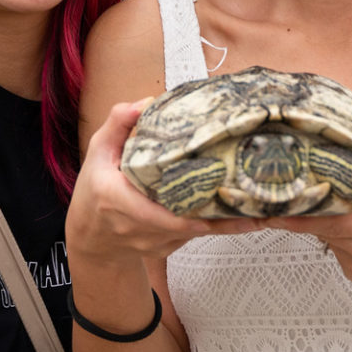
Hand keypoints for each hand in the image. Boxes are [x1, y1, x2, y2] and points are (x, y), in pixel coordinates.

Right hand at [66, 99, 254, 265]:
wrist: (91, 237)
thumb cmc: (94, 190)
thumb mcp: (98, 152)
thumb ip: (118, 124)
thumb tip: (146, 102)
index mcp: (117, 201)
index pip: (152, 214)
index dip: (183, 217)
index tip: (208, 211)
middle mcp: (136, 227)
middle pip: (185, 226)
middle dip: (220, 220)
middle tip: (256, 212)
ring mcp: (152, 243)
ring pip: (194, 234)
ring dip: (224, 225)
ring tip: (261, 217)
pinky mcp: (164, 250)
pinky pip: (192, 237)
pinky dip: (214, 227)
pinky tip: (243, 218)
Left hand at [277, 110, 351, 289]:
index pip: (337, 223)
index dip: (304, 215)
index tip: (278, 207)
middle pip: (324, 230)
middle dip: (304, 210)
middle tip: (278, 191)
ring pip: (325, 238)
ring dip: (319, 217)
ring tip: (310, 194)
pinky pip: (333, 247)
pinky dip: (331, 231)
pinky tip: (340, 217)